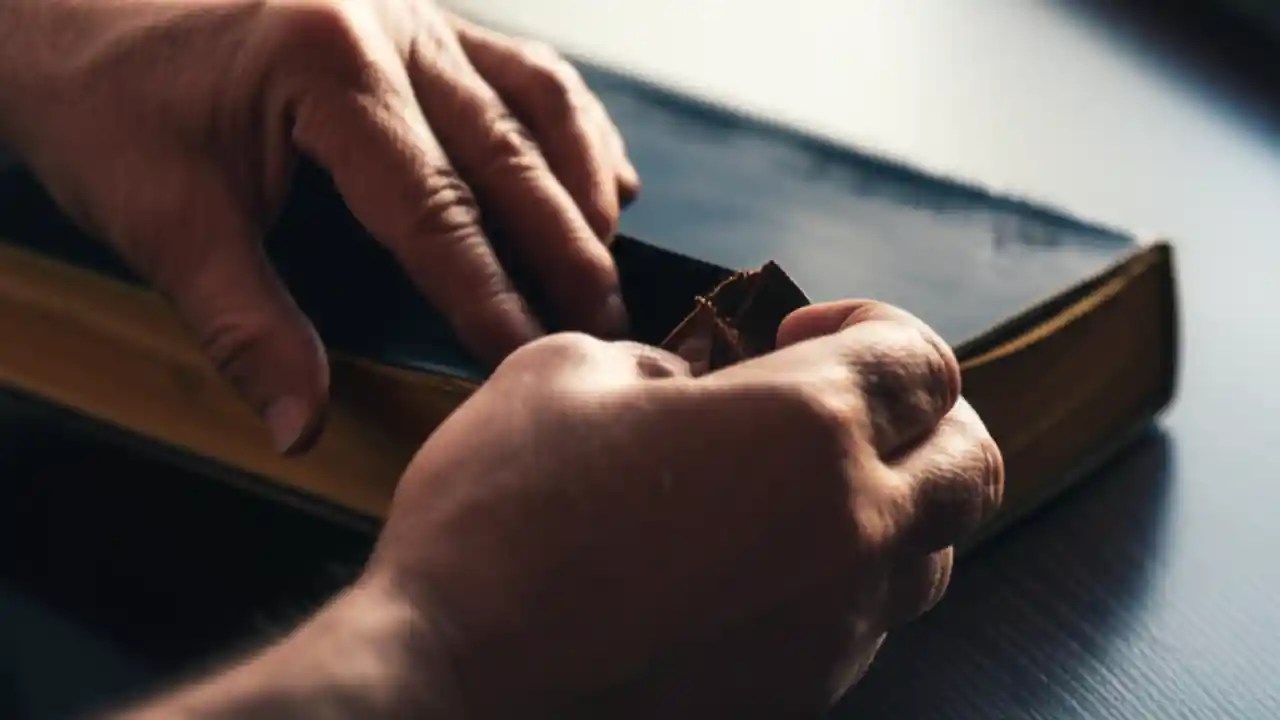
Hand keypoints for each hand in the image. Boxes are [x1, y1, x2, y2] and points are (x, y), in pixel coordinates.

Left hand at [0, 0, 637, 451]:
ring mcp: (411, 13)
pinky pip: (521, 70)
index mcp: (326, 66)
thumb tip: (300, 427)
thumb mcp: (165, 224)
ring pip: (537, 100)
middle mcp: (386, 25)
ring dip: (582, 183)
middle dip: (564, 246)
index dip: (488, 292)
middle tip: (607, 322)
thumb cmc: (110, 106)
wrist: (69, 9)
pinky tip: (601, 178)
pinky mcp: (417, 19)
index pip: (434, 208)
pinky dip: (572, 129)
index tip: (531, 355)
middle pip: (509, 152)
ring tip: (611, 259)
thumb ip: (245, 328)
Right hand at [366, 298, 1002, 716]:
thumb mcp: (565, 373)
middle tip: (850, 401)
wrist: (456, 676)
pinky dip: (843, 575)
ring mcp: (834, 627)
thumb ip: (656, 361)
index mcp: (807, 427)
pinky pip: (865, 623)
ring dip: (895, 501)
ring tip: (811, 483)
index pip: (922, 360)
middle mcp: (851, 530)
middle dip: (926, 416)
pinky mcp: (798, 693)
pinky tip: (764, 561)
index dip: (872, 323)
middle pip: (971, 463)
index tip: (801, 329)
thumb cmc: (501, 513)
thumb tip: (688, 386)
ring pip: (931, 554)